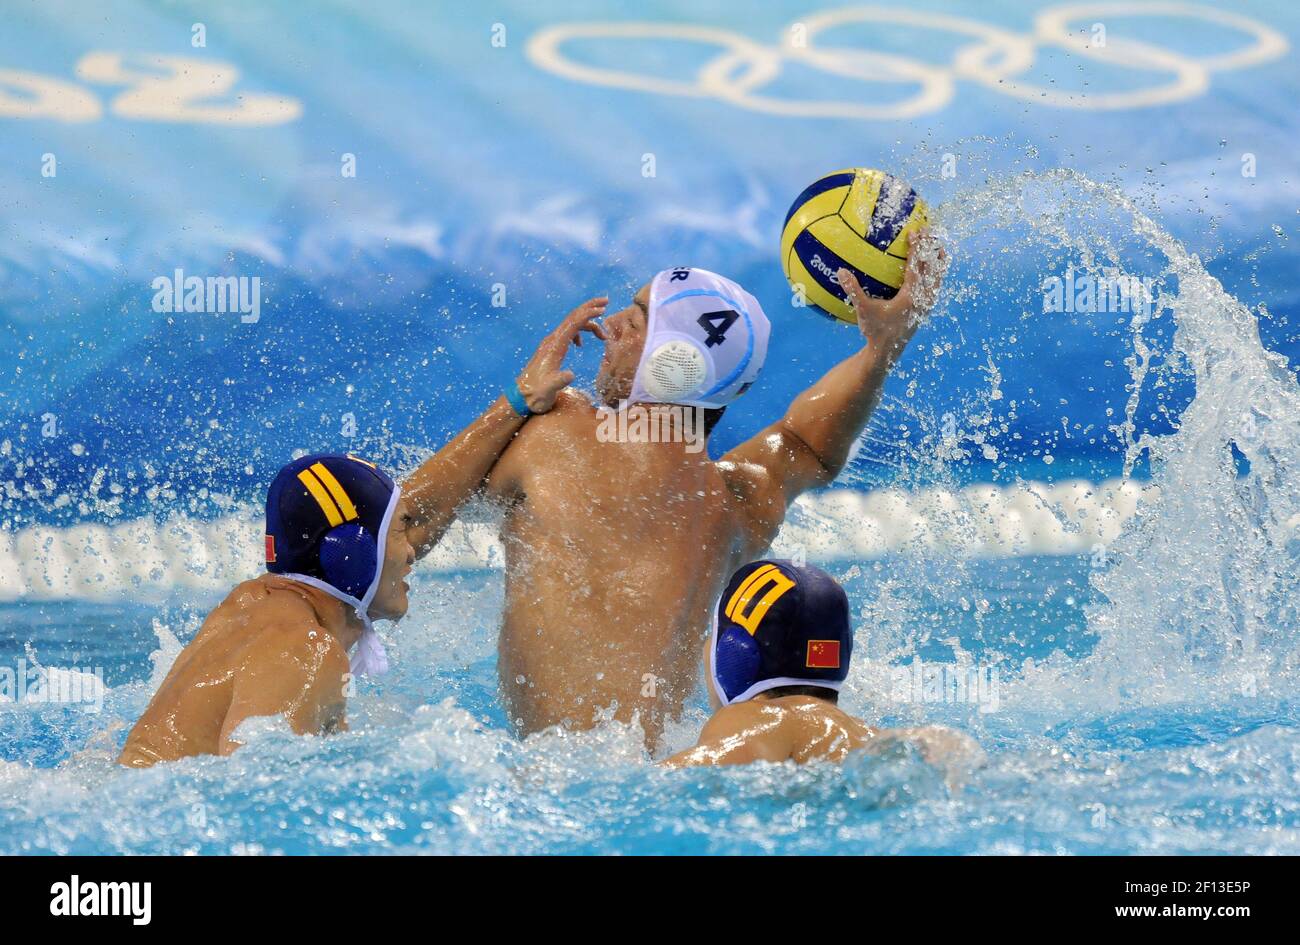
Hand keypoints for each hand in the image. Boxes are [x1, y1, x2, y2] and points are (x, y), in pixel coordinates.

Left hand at [515, 296, 606, 412]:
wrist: (521, 396)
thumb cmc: (536, 393)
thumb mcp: (549, 390)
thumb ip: (559, 381)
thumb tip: (571, 375)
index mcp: (554, 346)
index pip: (573, 323)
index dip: (588, 314)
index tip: (603, 309)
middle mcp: (552, 340)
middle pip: (572, 317)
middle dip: (589, 308)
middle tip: (606, 301)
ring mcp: (551, 343)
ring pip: (571, 325)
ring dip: (588, 324)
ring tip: (603, 335)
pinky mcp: (551, 349)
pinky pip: (567, 334)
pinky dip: (579, 333)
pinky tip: (581, 345)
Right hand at [838, 227, 946, 354]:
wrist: (887, 353)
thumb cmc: (875, 331)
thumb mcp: (863, 310)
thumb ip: (853, 290)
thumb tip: (840, 271)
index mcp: (910, 297)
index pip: (916, 266)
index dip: (916, 248)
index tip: (914, 232)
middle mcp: (922, 300)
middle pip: (932, 269)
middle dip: (930, 249)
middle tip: (929, 232)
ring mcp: (925, 306)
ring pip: (937, 279)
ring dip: (938, 263)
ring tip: (940, 249)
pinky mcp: (924, 311)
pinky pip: (933, 289)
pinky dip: (934, 277)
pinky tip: (931, 273)